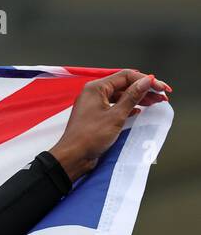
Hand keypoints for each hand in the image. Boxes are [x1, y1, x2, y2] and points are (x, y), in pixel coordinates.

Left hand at [48, 69, 170, 182]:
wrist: (72, 158)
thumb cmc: (89, 137)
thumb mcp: (116, 116)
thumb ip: (132, 97)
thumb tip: (147, 81)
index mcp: (96, 88)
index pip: (126, 76)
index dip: (146, 81)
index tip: (161, 88)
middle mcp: (94, 93)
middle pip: (124, 85)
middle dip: (144, 90)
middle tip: (161, 96)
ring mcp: (94, 105)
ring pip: (120, 96)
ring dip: (138, 99)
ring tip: (155, 103)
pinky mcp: (96, 116)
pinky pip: (115, 106)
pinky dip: (128, 107)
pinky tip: (139, 111)